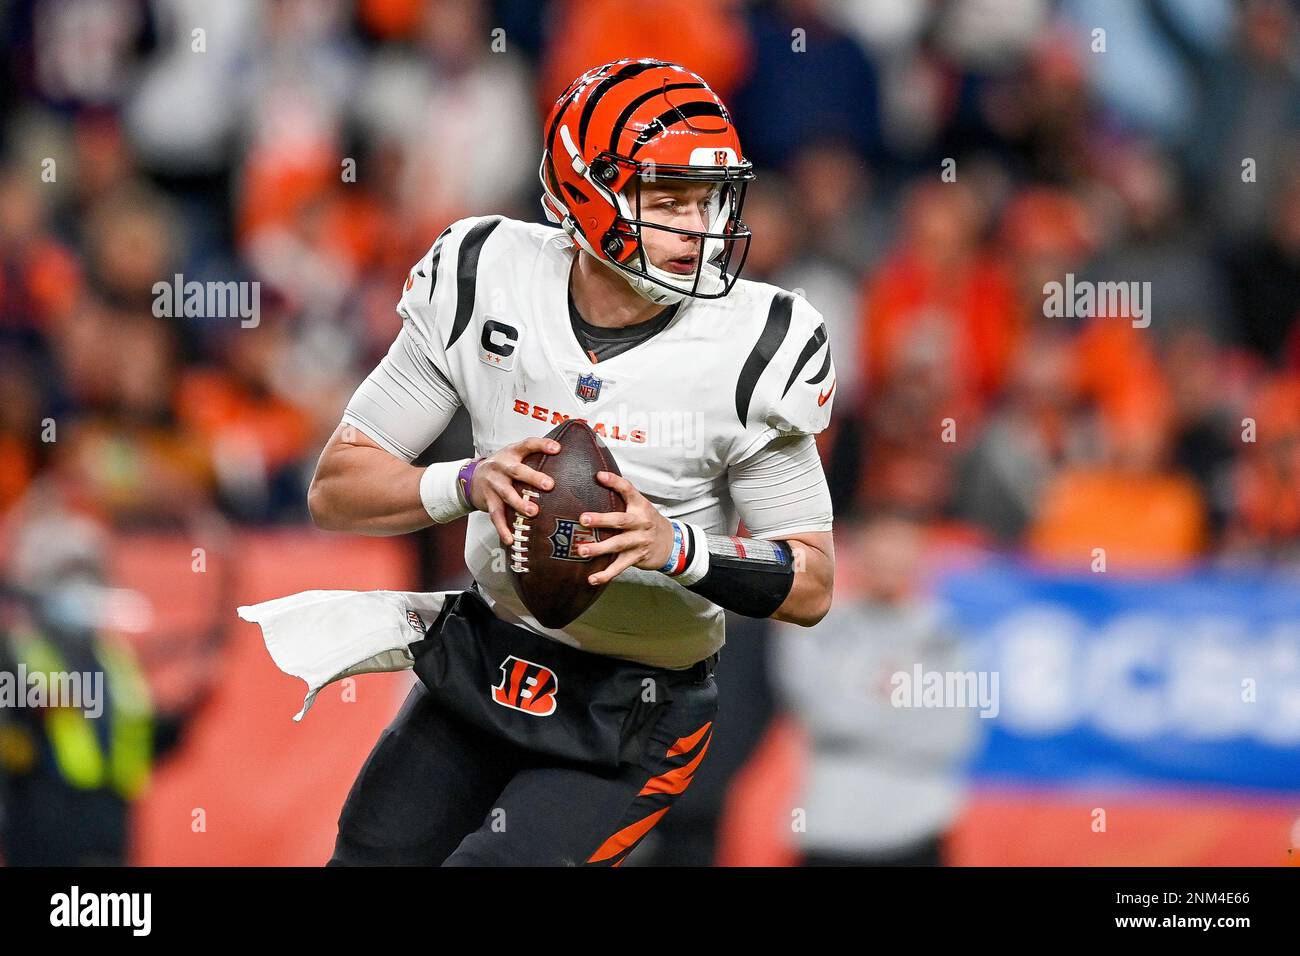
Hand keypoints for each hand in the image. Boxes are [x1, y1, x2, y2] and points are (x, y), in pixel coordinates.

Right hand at [471, 436, 559, 544]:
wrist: (472, 478)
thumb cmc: (502, 468)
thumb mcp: (514, 456)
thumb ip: (534, 457)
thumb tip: (566, 461)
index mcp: (511, 453)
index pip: (527, 445)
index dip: (541, 445)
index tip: (557, 449)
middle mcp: (501, 467)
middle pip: (517, 471)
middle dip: (533, 478)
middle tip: (549, 485)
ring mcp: (493, 484)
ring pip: (506, 494)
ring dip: (519, 503)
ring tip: (533, 512)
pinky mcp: (488, 501)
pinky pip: (496, 516)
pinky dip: (502, 528)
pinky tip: (510, 538)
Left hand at [575, 471, 674, 585]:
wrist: (671, 543)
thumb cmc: (647, 521)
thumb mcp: (640, 505)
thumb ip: (621, 495)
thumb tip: (596, 478)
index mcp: (640, 506)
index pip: (628, 490)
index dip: (614, 482)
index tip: (599, 476)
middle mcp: (641, 523)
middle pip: (621, 520)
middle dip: (601, 520)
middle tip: (583, 519)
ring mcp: (639, 542)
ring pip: (618, 545)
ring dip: (599, 548)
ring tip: (582, 550)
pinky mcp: (636, 558)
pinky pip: (619, 567)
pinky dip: (606, 574)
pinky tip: (592, 578)